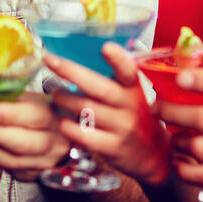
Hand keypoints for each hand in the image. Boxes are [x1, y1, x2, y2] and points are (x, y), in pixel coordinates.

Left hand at [0, 93, 69, 182]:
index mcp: (56, 116)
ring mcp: (43, 162)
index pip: (34, 116)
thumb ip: (10, 96)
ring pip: (10, 159)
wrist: (58, 139)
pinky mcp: (29, 174)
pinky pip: (5, 167)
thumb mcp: (32, 99)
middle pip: (21, 143)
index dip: (9, 115)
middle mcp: (54, 143)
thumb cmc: (42, 114)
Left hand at [43, 43, 171, 187]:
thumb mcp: (129, 96)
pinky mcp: (113, 147)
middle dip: (71, 71)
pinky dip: (68, 126)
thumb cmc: (132, 118)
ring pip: (86, 110)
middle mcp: (130, 106)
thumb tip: (73, 60)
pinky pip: (83, 134)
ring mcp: (122, 127)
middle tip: (50, 61)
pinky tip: (63, 122)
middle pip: (99, 87)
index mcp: (133, 89)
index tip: (106, 47)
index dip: (118, 59)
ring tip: (55, 95)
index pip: (129, 71)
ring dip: (65, 100)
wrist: (152, 154)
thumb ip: (109, 80)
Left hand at [156, 67, 202, 195]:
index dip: (200, 80)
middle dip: (170, 112)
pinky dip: (184, 168)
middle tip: (157, 108)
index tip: (178, 78)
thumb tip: (186, 70)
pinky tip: (180, 159)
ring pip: (199, 147)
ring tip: (172, 134)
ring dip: (176, 140)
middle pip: (202, 118)